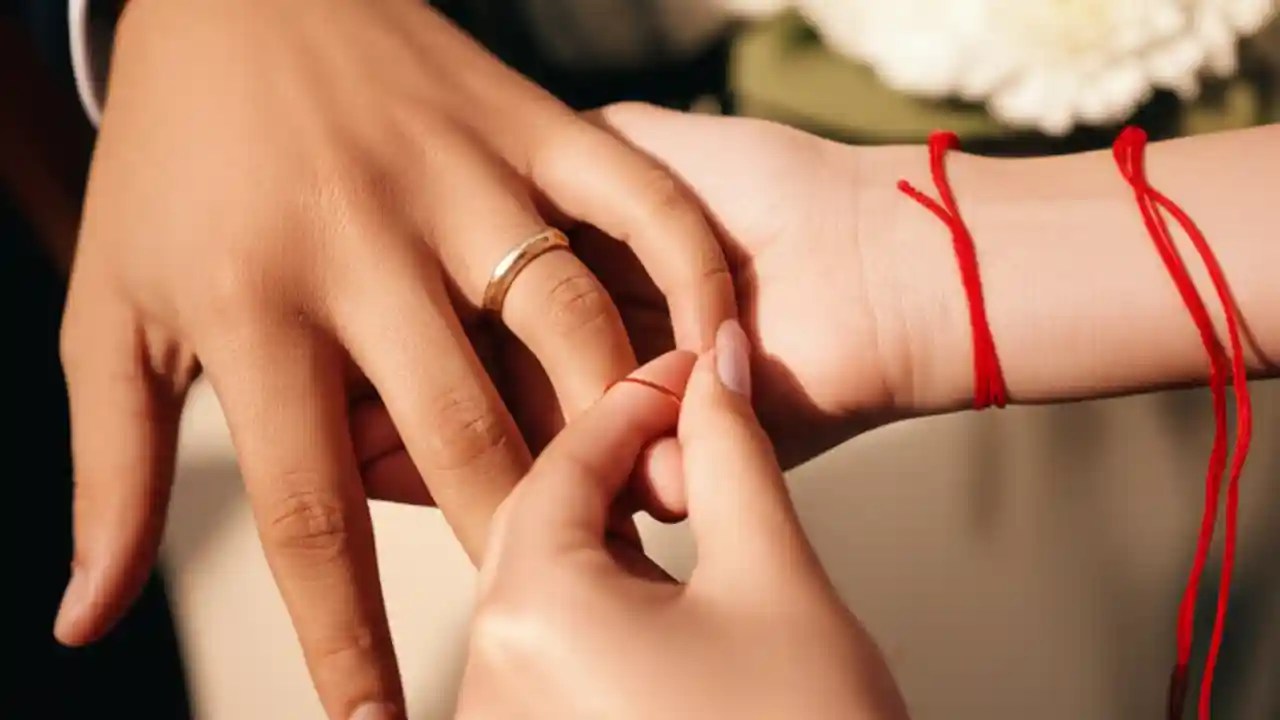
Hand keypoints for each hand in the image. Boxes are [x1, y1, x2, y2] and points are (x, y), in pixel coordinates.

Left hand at [55, 2, 733, 716]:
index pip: (310, 515)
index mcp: (255, 307)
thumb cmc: (175, 157)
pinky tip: (705, 354)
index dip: (350, 641)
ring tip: (652, 510)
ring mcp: (461, 179)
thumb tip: (87, 618)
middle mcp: (365, 249)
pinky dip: (690, 274)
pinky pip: (637, 201)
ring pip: (570, 330)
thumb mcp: (115, 311)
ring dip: (623, 430)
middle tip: (563, 622)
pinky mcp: (531, 120)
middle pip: (466, 436)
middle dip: (520, 548)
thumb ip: (111, 468)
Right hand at [360, 106, 909, 520]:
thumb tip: (452, 187)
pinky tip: (432, 472)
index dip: (403, 318)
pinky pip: (577, 478)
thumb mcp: (629, 146)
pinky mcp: (668, 459)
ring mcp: (627, 406)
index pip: (468, 300)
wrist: (878, 257)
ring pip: (513, 432)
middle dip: (401, 397)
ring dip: (437, 445)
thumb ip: (545, 164)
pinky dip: (508, 475)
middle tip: (322, 414)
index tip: (330, 329)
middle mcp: (594, 346)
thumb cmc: (766, 187)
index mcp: (580, 273)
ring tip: (350, 453)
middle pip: (478, 374)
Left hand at [457, 331, 907, 719]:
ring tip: (692, 513)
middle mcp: (488, 681)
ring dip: (609, 537)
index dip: (634, 403)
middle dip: (619, 471)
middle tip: (698, 438)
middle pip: (539, 522)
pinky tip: (663, 596)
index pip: (564, 464)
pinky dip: (599, 606)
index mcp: (530, 620)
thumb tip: (719, 371)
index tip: (691, 376)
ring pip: (541, 586)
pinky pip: (547, 650)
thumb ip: (732, 458)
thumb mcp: (778, 582)